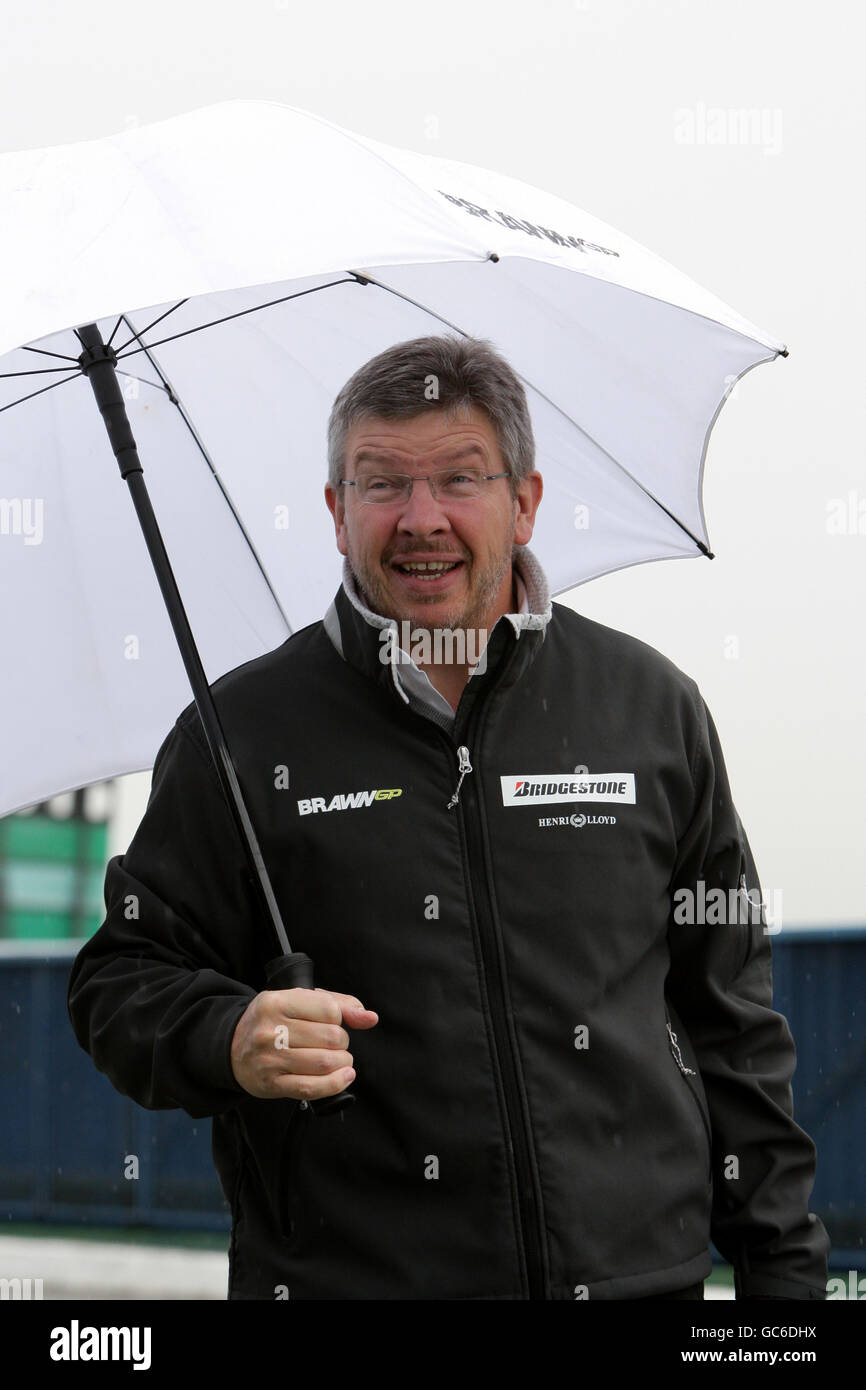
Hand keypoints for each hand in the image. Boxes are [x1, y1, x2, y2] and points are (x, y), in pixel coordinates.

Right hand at [230, 987, 377, 1100]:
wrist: (232, 1047)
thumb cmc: (273, 1020)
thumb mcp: (299, 1000)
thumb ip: (338, 1003)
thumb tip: (370, 1018)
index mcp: (277, 1002)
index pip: (328, 1009)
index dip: (340, 1018)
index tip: (335, 1022)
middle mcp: (271, 1030)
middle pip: (330, 1038)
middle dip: (343, 1042)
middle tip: (337, 1044)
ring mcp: (270, 1059)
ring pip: (324, 1063)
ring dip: (342, 1063)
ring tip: (340, 1060)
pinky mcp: (272, 1084)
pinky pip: (312, 1088)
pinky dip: (335, 1084)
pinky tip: (344, 1076)